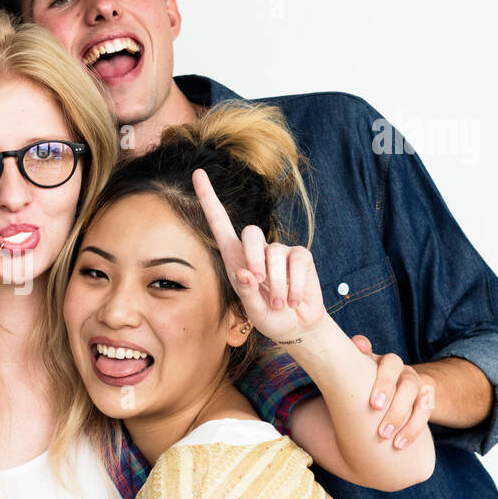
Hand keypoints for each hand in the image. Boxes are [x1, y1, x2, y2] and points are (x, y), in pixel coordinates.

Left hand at [194, 168, 325, 343]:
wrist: (296, 325)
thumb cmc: (268, 316)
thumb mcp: (251, 310)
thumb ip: (245, 292)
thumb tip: (245, 273)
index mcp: (235, 257)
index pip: (219, 222)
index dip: (208, 198)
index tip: (197, 173)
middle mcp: (257, 249)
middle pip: (251, 233)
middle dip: (254, 260)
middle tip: (259, 286)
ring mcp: (280, 250)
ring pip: (275, 254)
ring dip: (277, 285)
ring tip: (279, 303)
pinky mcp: (301, 256)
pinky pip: (297, 262)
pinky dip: (294, 286)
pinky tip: (294, 299)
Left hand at [351, 335, 434, 449]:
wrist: (392, 397)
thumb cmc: (364, 389)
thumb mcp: (353, 380)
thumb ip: (343, 370)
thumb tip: (342, 355)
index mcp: (375, 360)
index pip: (370, 351)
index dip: (368, 357)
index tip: (364, 380)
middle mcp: (396, 366)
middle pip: (394, 368)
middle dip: (385, 386)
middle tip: (374, 407)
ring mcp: (412, 380)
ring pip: (412, 389)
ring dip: (399, 413)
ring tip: (384, 435)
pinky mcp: (424, 397)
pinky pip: (425, 409)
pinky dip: (412, 428)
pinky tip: (399, 444)